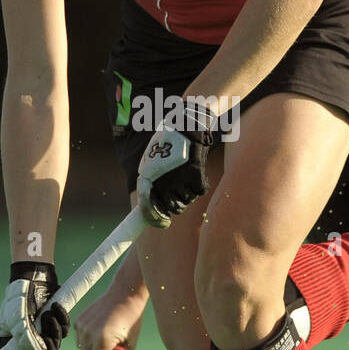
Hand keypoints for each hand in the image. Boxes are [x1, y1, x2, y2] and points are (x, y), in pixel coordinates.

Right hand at [0, 262, 70, 349]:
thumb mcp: (18, 318)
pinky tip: (57, 307)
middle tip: (46, 330)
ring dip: (54, 331)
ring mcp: (39, 336)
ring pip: (53, 347)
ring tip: (49, 312)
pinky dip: (61, 322)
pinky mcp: (53, 327)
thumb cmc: (20, 297)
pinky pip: (62, 333)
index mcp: (9, 344)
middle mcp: (24, 344)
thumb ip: (27, 339)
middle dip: (46, 347)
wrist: (34, 277)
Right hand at [74, 285, 146, 349]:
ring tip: (108, 342)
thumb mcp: (129, 346)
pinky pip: (80, 339)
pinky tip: (101, 332)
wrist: (125, 293)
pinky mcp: (79, 320)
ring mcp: (82, 327)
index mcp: (103, 341)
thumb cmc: (131, 321)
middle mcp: (89, 334)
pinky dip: (89, 341)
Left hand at [136, 102, 215, 228]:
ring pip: (187, 200)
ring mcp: (181, 180)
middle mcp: (164, 182)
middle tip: (178, 200)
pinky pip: (199, 191)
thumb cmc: (168, 141)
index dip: (155, 219)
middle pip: (172, 208)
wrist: (186, 126)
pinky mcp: (196, 176)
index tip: (163, 223)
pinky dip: (199, 185)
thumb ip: (151, 177)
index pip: (149, 206)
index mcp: (150, 178)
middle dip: (176, 206)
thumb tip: (150, 200)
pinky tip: (196, 175)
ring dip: (188, 194)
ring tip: (186, 181)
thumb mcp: (152, 157)